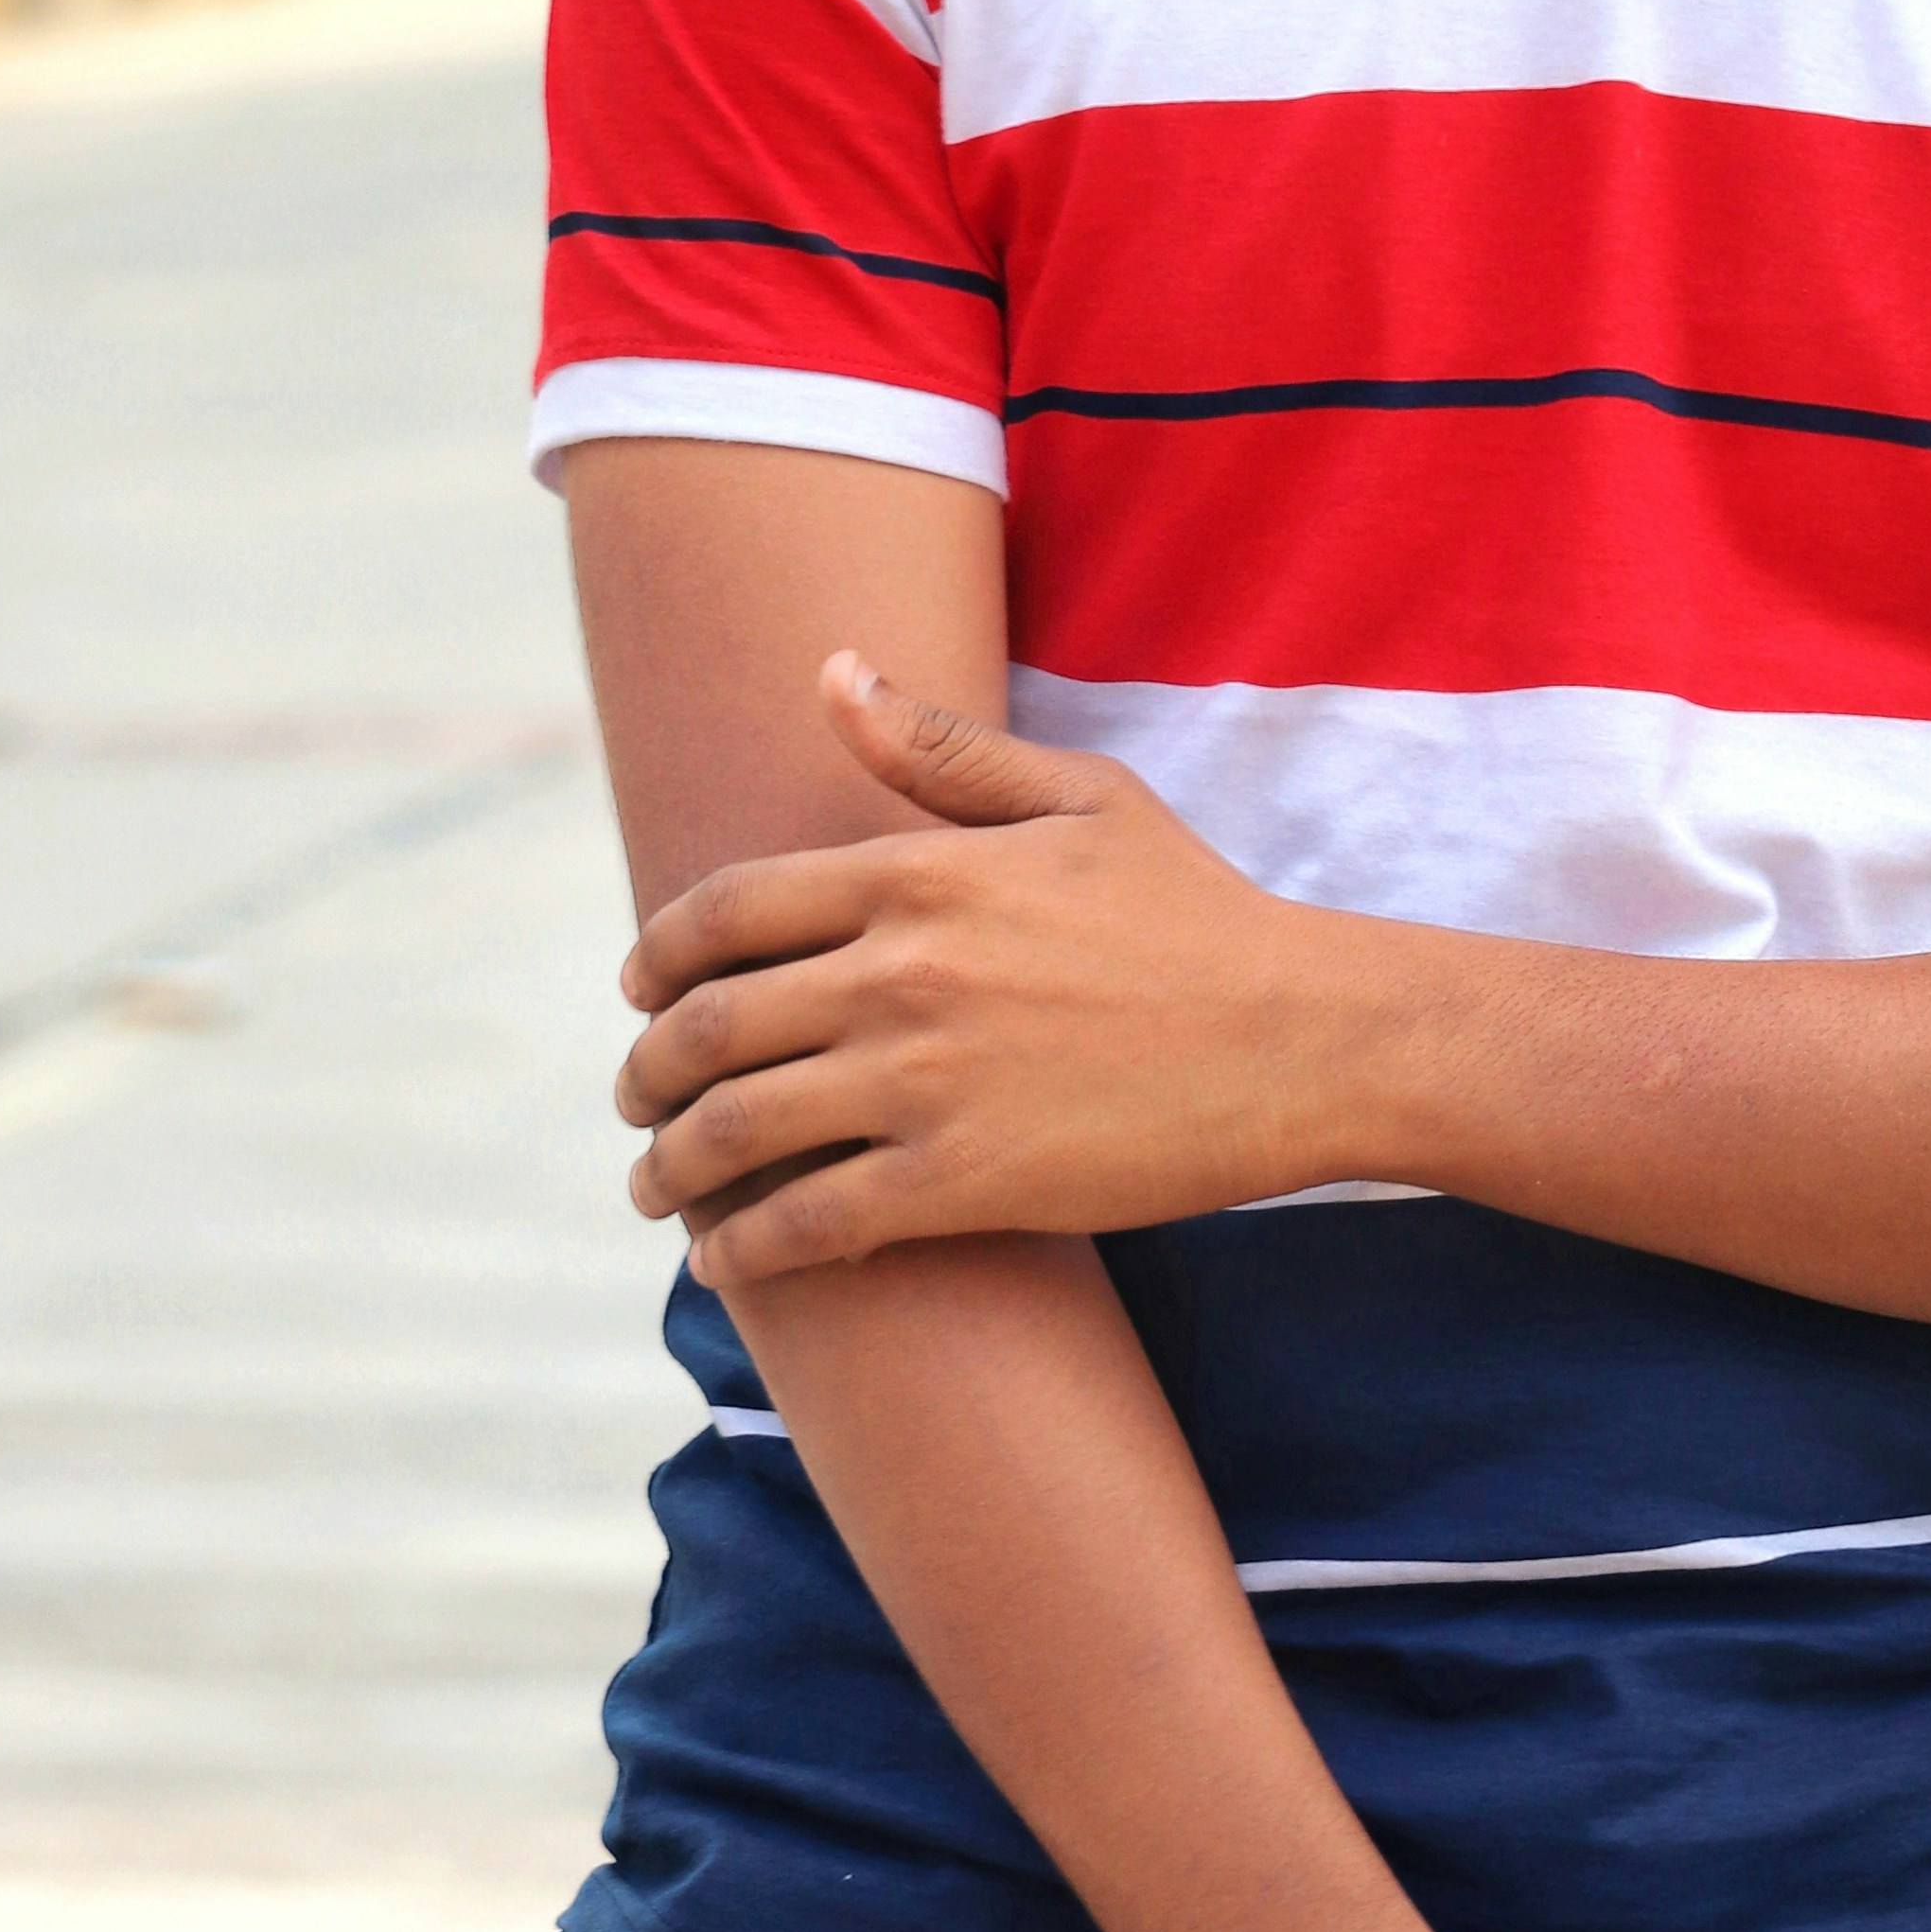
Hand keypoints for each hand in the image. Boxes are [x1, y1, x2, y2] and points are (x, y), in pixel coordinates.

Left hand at [618, 656, 1400, 1278]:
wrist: (1296, 1038)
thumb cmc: (1192, 911)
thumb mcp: (1076, 797)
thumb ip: (940, 749)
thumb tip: (831, 672)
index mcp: (918, 873)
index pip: (728, 910)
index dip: (658, 954)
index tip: (639, 989)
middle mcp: (900, 974)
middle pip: (709, 1026)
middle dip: (646, 1073)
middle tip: (634, 1100)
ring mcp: (924, 1082)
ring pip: (737, 1132)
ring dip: (673, 1168)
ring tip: (659, 1187)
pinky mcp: (959, 1182)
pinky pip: (807, 1224)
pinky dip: (745, 1248)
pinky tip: (729, 1259)